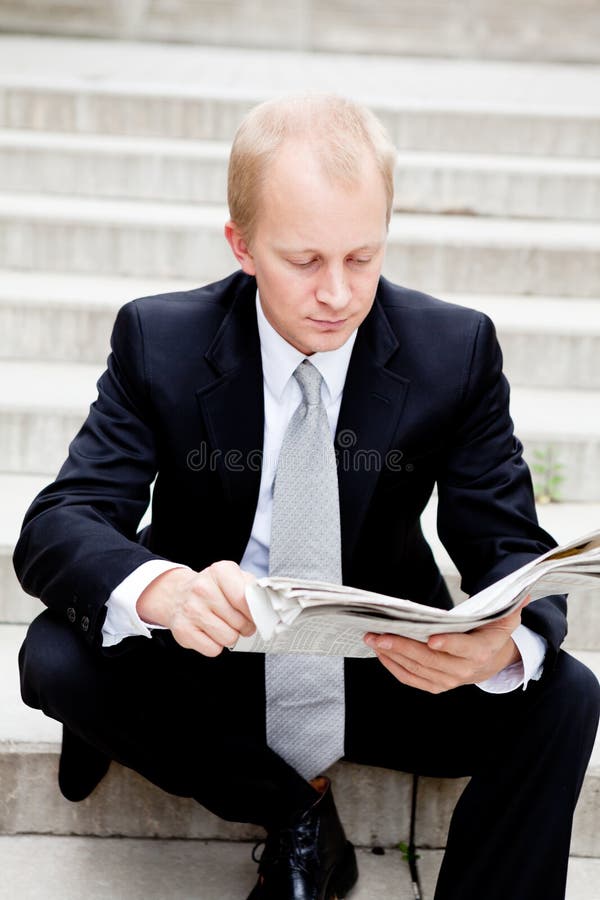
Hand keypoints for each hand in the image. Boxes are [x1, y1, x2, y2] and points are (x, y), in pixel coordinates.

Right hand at [136, 561, 256, 656]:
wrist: (179, 595)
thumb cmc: (214, 589)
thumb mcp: (235, 579)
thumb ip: (253, 590)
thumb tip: (269, 608)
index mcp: (220, 572)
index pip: (245, 598)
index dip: (255, 613)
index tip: (257, 616)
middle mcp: (202, 588)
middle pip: (239, 622)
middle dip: (245, 626)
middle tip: (239, 621)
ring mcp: (191, 609)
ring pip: (228, 638)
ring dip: (231, 636)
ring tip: (224, 626)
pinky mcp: (183, 630)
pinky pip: (213, 649)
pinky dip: (216, 645)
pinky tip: (210, 633)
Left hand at [363, 596, 530, 693]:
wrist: (492, 660)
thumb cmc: (492, 632)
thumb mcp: (505, 617)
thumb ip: (510, 606)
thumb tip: (524, 592)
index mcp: (482, 652)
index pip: (465, 649)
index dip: (449, 644)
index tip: (431, 638)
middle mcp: (464, 671)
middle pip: (431, 660)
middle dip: (403, 646)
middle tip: (380, 634)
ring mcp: (449, 681)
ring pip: (417, 670)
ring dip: (392, 655)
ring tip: (372, 639)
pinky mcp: (436, 685)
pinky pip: (411, 678)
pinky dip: (393, 666)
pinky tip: (379, 652)